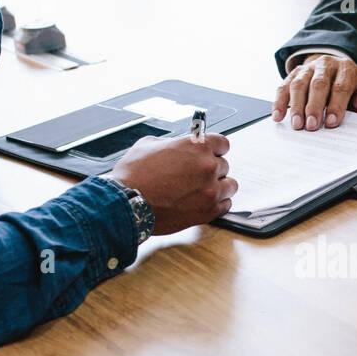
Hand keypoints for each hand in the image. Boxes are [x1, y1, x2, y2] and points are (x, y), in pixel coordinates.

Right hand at [109, 133, 235, 234]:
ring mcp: (210, 190)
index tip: (211, 153)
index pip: (223, 143)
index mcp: (197, 146)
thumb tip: (176, 146)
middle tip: (197, 175)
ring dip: (219, 186)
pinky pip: (226, 205)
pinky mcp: (207, 212)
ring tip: (204, 190)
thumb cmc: (134, 175)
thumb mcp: (149, 145)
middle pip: (225, 165)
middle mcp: (208, 167)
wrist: (126, 203)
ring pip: (230, 186)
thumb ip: (171, 144)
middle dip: (212, 169)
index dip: (215, 149)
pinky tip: (204, 202)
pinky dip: (218, 203)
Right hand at [273, 54, 356, 130]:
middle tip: (311, 125)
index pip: (340, 87)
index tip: (331, 122)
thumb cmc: (347, 81)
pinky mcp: (293, 74)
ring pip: (298, 84)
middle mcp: (325, 65)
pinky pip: (283, 86)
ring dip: (296, 106)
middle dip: (314, 106)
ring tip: (296, 124)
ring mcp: (307, 68)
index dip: (336, 105)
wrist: (332, 65)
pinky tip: (278, 116)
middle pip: (318, 84)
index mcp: (345, 68)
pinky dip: (279, 102)